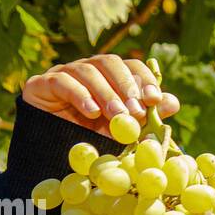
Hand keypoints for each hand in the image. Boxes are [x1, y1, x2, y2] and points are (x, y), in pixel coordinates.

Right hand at [22, 54, 180, 137]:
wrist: (48, 152)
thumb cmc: (90, 140)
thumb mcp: (122, 132)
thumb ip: (145, 118)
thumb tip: (172, 103)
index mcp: (110, 77)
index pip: (131, 66)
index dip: (144, 80)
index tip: (155, 100)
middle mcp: (88, 70)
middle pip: (110, 63)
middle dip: (126, 86)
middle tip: (136, 110)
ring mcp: (64, 74)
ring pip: (88, 71)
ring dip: (106, 93)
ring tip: (116, 115)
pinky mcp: (42, 84)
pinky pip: (62, 82)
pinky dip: (80, 95)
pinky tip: (91, 111)